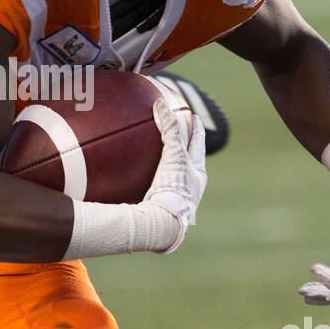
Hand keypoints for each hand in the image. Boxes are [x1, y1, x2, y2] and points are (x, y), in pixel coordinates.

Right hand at [143, 97, 206, 253]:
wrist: (161, 224)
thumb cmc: (173, 189)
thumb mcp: (174, 155)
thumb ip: (169, 129)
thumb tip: (160, 104)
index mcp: (197, 175)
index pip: (197, 144)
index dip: (195, 128)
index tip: (192, 114)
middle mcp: (188, 187)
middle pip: (187, 159)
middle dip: (182, 144)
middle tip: (176, 128)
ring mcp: (172, 198)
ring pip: (170, 175)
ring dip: (164, 162)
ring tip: (154, 151)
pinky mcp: (156, 207)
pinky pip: (150, 185)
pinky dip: (144, 177)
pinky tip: (131, 175)